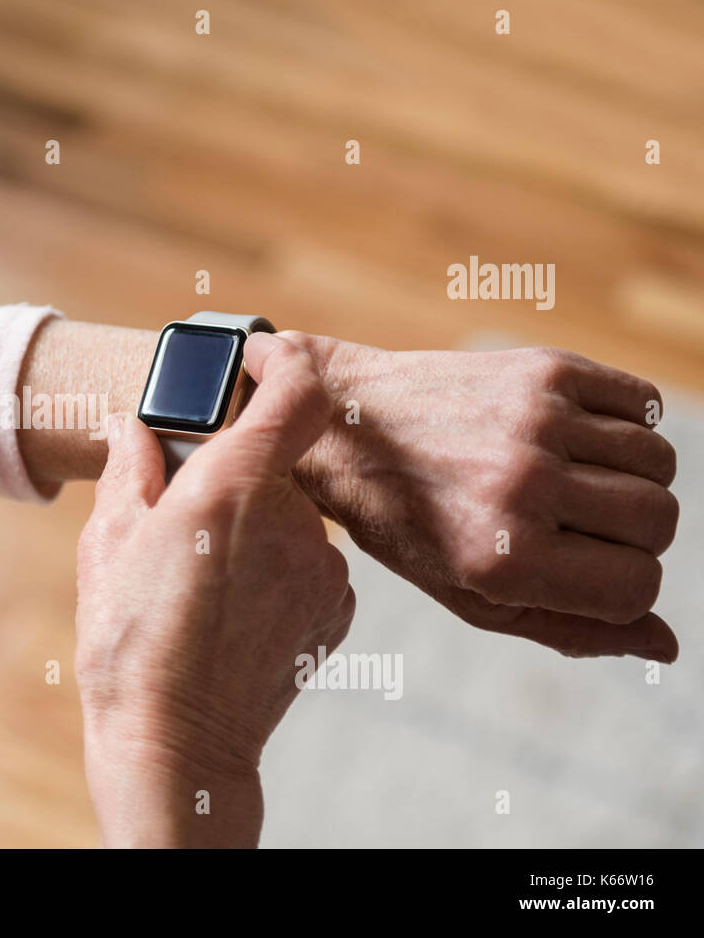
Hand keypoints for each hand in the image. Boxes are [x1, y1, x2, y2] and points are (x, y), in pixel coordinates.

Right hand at [75, 334, 354, 847]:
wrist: (177, 744)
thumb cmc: (130, 644)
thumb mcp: (108, 542)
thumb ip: (132, 468)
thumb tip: (135, 426)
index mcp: (234, 487)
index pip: (297, 389)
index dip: (283, 362)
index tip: (258, 362)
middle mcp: (293, 519)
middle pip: (278, 459)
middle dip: (236, 473)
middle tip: (188, 514)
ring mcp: (323, 567)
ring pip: (290, 515)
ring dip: (254, 525)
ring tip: (204, 576)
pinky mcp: (337, 607)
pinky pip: (309, 560)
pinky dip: (277, 567)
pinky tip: (233, 606)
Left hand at [285, 334, 678, 661]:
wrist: (348, 425)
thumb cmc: (409, 523)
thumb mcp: (471, 597)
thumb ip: (570, 630)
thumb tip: (666, 646)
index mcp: (502, 558)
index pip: (637, 586)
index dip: (621, 586)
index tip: (581, 568)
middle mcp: (523, 487)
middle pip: (660, 521)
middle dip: (633, 534)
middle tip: (574, 523)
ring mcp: (536, 421)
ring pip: (660, 462)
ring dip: (631, 477)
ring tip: (570, 478)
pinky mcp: (544, 369)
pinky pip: (643, 403)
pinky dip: (627, 424)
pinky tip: (574, 437)